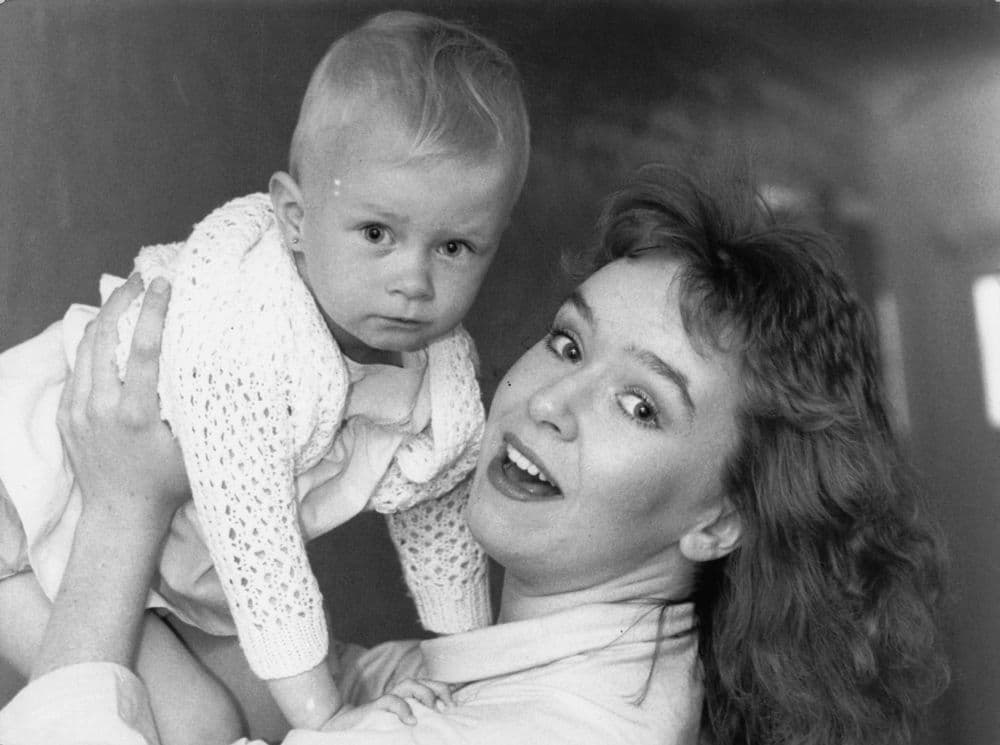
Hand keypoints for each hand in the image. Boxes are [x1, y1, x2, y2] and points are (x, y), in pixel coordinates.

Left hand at [57, 274, 188, 534]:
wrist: (121, 513)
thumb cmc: (168, 482)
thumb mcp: (196, 447)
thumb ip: (204, 410)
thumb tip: (227, 370)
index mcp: (136, 413)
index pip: (141, 348)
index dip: (153, 311)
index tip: (162, 284)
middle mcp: (102, 407)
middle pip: (106, 337)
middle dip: (122, 301)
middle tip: (138, 279)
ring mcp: (78, 410)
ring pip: (86, 348)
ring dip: (105, 317)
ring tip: (123, 296)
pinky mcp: (66, 415)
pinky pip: (77, 368)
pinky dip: (92, 344)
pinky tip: (107, 332)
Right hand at [321, 678, 454, 730]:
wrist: (340, 731)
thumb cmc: (372, 731)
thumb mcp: (397, 728)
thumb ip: (413, 722)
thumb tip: (430, 728)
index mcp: (405, 700)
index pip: (428, 687)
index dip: (444, 691)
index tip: (455, 706)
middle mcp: (397, 696)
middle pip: (423, 681)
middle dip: (439, 690)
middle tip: (449, 707)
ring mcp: (386, 701)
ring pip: (409, 684)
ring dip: (424, 694)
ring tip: (434, 709)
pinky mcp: (374, 709)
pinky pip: (390, 701)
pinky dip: (403, 708)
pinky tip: (411, 721)